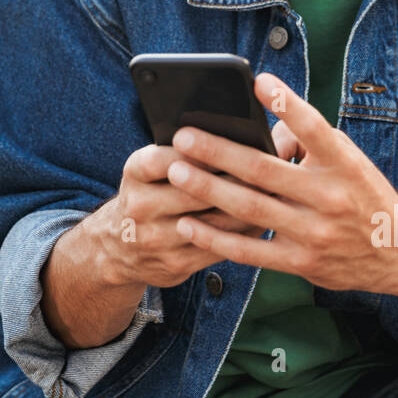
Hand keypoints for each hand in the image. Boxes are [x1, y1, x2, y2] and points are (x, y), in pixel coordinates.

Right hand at [96, 143, 266, 289]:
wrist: (121, 247)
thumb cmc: (151, 193)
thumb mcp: (151, 167)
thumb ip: (184, 151)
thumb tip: (238, 134)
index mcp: (135, 172)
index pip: (166, 157)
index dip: (201, 153)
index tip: (235, 144)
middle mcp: (139, 206)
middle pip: (194, 191)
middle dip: (234, 179)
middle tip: (270, 167)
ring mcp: (155, 238)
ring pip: (212, 221)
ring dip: (247, 207)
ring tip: (276, 192)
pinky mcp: (175, 263)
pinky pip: (218, 247)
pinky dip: (244, 233)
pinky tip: (265, 220)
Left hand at [164, 71, 397, 294]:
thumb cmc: (362, 194)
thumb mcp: (348, 159)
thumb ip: (309, 141)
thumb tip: (261, 124)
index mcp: (344, 165)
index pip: (315, 128)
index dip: (286, 104)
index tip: (256, 81)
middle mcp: (329, 198)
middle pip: (265, 171)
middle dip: (219, 152)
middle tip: (183, 137)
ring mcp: (314, 233)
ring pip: (251, 210)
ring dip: (209, 190)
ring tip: (176, 172)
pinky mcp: (302, 263)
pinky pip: (252, 252)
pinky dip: (217, 239)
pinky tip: (189, 225)